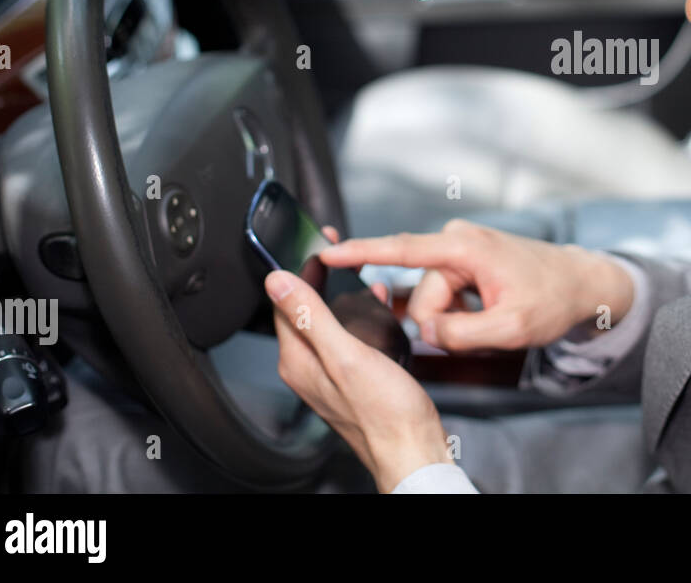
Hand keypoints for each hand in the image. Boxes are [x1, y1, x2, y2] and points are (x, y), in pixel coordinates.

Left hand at [265, 245, 451, 491]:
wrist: (412, 449)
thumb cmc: (384, 412)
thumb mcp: (345, 355)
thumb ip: (310, 316)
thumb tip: (278, 282)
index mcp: (299, 359)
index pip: (286, 300)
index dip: (299, 266)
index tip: (317, 242)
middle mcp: (308, 366)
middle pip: (304, 308)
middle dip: (318, 274)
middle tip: (334, 249)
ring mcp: (329, 372)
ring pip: (327, 320)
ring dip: (339, 292)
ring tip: (356, 270)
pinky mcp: (351, 377)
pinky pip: (346, 335)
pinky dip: (357, 314)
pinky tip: (375, 306)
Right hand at [318, 219, 633, 352]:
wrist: (578, 283)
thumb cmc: (552, 298)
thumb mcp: (513, 327)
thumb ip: (463, 333)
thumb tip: (428, 332)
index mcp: (464, 248)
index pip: (401, 249)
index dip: (361, 253)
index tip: (325, 252)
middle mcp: (455, 242)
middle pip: (421, 297)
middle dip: (444, 324)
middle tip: (484, 331)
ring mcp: (457, 251)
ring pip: (430, 302)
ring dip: (455, 321)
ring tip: (491, 320)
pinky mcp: (460, 262)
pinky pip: (442, 297)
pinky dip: (459, 314)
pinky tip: (483, 314)